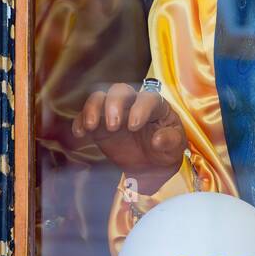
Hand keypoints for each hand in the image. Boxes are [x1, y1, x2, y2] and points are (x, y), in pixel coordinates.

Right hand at [70, 84, 184, 195]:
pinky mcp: (99, 124)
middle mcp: (133, 103)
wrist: (151, 165)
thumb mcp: (175, 148)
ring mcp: (114, 112)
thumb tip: (157, 140)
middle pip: (120, 90)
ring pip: (100, 96)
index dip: (140, 108)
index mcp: (156, 106)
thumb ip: (170, 141)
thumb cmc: (166, 150)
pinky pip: (85, 116)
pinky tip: (80, 134)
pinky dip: (79, 121)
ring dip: (93, 107)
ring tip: (91, 126)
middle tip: (114, 125)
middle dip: (114, 104)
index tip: (134, 125)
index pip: (148, 98)